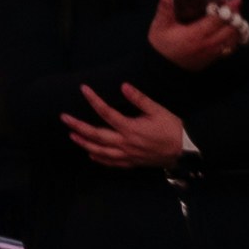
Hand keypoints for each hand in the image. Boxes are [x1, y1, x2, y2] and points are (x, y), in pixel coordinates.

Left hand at [61, 87, 197, 171]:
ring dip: (84, 143)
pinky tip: (91, 154)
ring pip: (100, 151)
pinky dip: (99, 159)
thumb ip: (139, 99)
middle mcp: (125, 143)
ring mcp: (127, 155)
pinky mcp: (132, 163)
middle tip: (64, 118)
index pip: (106, 112)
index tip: (83, 89)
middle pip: (96, 135)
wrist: (184, 151)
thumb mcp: (157, 110)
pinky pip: (112, 163)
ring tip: (72, 136)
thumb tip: (123, 85)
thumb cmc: (171, 128)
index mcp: (130, 128)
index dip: (93, 100)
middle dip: (78, 126)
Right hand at [149, 0, 248, 66]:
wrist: (164, 68)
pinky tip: (230, 28)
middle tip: (235, 3)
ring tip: (234, 14)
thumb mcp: (159, 26)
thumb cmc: (162, 45)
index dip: (228, 9)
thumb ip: (164, 11)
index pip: (217, 21)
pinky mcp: (213, 58)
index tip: (235, 0)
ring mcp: (212, 53)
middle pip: (230, 30)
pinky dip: (234, 37)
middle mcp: (207, 45)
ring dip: (236, 26)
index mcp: (195, 35)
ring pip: (233, 39)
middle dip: (235, 15)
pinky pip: (230, 47)